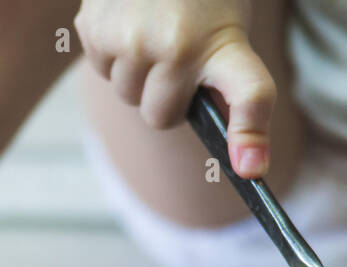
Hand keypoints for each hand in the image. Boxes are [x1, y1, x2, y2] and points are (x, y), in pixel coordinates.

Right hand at [74, 0, 274, 177]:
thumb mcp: (228, 28)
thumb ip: (231, 87)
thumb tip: (249, 165)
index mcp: (225, 44)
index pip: (249, 93)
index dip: (250, 132)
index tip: (251, 167)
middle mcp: (178, 46)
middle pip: (160, 116)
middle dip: (165, 97)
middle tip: (177, 55)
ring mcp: (132, 39)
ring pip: (125, 93)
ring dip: (136, 74)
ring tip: (151, 31)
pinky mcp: (95, 29)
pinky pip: (101, 70)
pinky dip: (111, 53)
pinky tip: (127, 21)